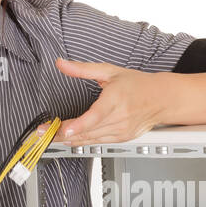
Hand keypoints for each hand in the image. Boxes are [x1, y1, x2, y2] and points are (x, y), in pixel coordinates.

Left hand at [52, 58, 169, 143]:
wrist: (161, 99)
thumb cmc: (138, 85)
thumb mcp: (109, 71)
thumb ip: (82, 69)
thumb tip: (62, 64)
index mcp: (116, 99)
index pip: (95, 116)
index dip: (78, 125)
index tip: (64, 129)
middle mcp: (119, 118)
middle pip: (88, 131)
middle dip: (63, 133)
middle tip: (44, 132)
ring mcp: (121, 131)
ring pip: (91, 140)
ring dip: (70, 139)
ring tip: (52, 136)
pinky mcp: (122, 138)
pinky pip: (99, 142)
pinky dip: (83, 141)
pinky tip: (71, 138)